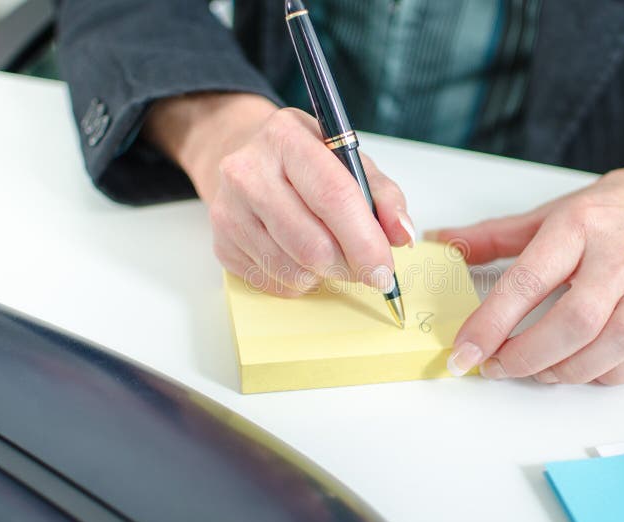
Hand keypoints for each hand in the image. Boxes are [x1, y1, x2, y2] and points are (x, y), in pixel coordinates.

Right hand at [144, 93, 414, 295]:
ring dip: (326, 275)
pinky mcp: (221, 244)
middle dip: (349, 266)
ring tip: (332, 255)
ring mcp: (228, 210)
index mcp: (286, 138)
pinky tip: (302, 257)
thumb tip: (402, 234)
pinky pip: (274, 282)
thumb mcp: (350, 163)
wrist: (244, 160)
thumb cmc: (305, 164)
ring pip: (293, 269)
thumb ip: (384, 196)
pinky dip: (300, 280)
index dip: (365, 241)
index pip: (333, 197)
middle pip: (312, 243)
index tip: (385, 269)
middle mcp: (248, 171)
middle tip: (365, 268)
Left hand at [428, 160, 623, 384]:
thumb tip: (442, 241)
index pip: (529, 280)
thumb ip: (494, 234)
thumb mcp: (551, 211)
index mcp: (579, 227)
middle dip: (526, 355)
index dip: (491, 322)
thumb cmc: (615, 209)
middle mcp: (617, 259)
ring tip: (532, 370)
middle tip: (494, 366)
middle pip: (574, 321)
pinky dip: (604, 375)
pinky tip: (577, 369)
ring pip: (613, 345)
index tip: (464, 349)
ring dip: (564, 370)